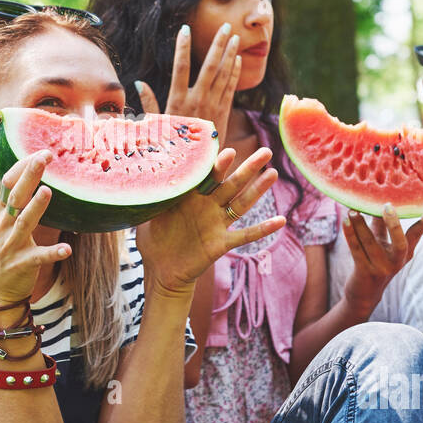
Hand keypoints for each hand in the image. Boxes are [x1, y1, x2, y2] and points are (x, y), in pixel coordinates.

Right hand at [0, 151, 71, 307]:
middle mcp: (4, 227)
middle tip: (44, 157)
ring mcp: (12, 246)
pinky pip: (38, 259)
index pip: (7, 184)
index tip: (40, 151)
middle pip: (15, 197)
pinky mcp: (22, 265)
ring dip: (35, 208)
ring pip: (24, 224)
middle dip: (29, 177)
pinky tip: (67, 249)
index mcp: (0, 214)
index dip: (22, 167)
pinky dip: (52, 254)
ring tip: (47, 192)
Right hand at [135, 22, 240, 141]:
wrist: (195, 167)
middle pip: (210, 67)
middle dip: (218, 45)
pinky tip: (237, 59)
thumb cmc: (172, 145)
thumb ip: (149, 102)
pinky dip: (234, 72)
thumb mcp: (157, 124)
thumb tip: (138, 83)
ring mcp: (213, 106)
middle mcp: (197, 101)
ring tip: (233, 37)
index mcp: (178, 101)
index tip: (184, 29)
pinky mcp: (224, 112)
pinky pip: (231, 88)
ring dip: (230, 54)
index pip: (180, 67)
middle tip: (224, 26)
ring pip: (224, 75)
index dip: (182, 47)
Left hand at [136, 146, 285, 297]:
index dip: (218, 164)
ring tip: (273, 174)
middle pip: (232, 184)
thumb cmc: (154, 240)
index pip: (207, 175)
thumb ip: (152, 197)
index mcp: (191, 196)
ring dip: (258, 191)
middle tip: (266, 152)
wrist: (161, 271)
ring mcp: (217, 224)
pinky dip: (262, 229)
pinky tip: (280, 221)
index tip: (228, 151)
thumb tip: (142, 175)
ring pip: (241, 204)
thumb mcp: (149, 216)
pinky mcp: (221, 244)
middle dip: (248, 168)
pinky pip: (244, 236)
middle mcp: (208, 206)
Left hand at [340, 206, 422, 317]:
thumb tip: (380, 201)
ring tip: (354, 210)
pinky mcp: (365, 272)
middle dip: (394, 224)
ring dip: (361, 225)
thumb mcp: (383, 244)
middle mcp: (396, 261)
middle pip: (401, 243)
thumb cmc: (375, 262)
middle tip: (388, 205)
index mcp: (404, 253)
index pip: (415, 236)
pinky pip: (357, 250)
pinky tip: (345, 222)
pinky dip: (350, 235)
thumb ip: (382, 225)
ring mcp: (382, 268)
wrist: (365, 293)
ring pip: (372, 244)